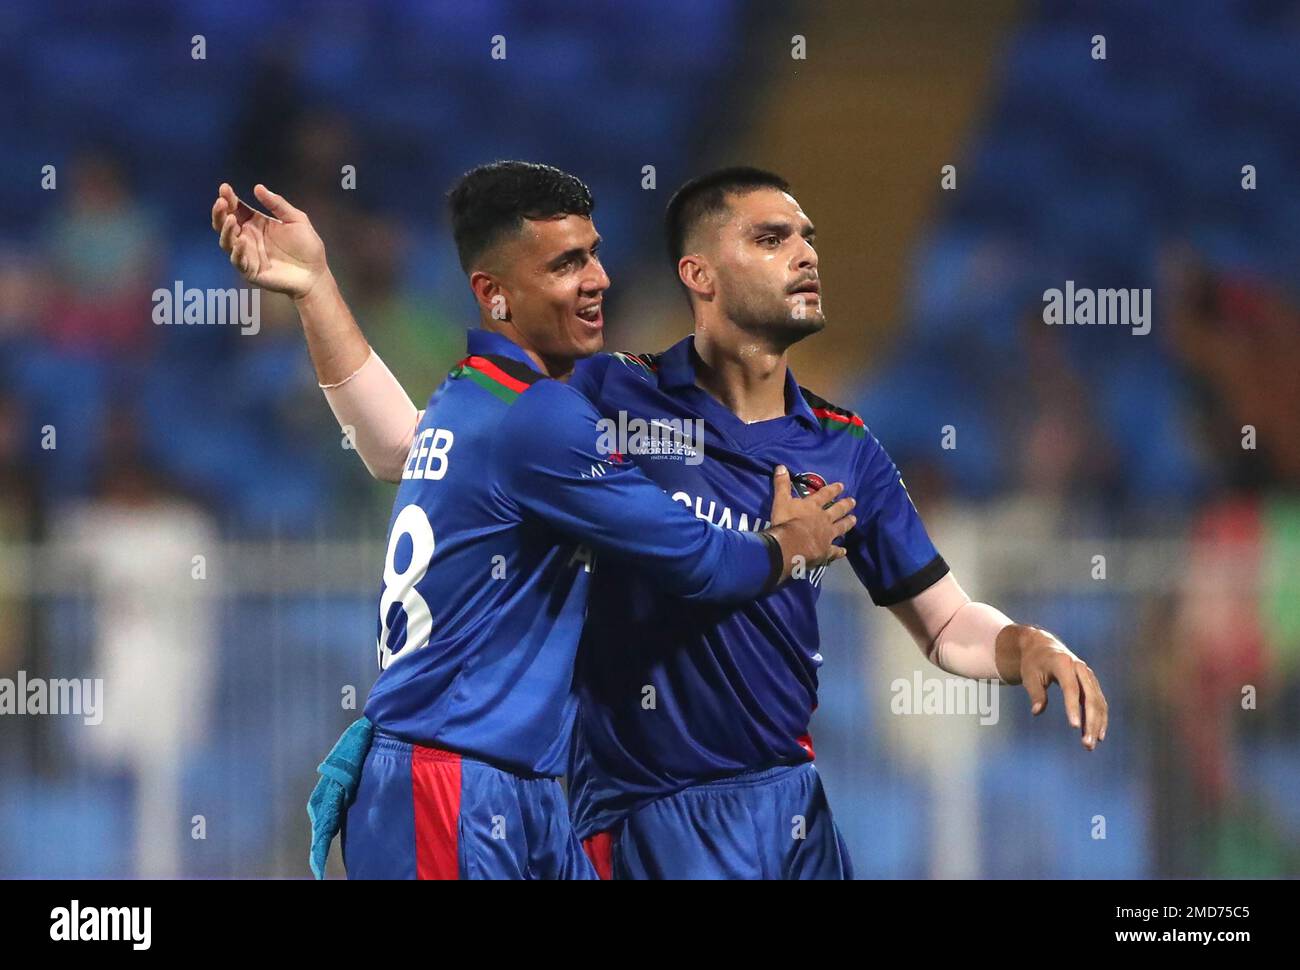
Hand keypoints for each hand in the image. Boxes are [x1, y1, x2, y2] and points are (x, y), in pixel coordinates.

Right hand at [210, 183, 327, 298]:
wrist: (315, 273)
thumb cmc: (307, 247)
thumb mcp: (296, 219)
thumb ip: (277, 204)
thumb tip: (258, 187)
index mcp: (257, 223)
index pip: (237, 208)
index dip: (229, 198)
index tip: (225, 188)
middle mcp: (248, 237)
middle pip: (226, 223)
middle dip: (220, 212)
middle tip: (221, 202)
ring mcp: (247, 254)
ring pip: (227, 241)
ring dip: (225, 230)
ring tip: (230, 218)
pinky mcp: (250, 270)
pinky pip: (238, 260)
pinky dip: (237, 251)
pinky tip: (242, 241)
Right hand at [763, 465, 855, 580]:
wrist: (791, 545)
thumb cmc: (785, 521)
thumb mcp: (781, 500)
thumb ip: (782, 484)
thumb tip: (781, 466)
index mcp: (813, 506)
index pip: (825, 495)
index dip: (833, 489)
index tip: (842, 486)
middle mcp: (824, 519)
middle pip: (837, 510)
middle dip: (845, 505)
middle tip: (853, 501)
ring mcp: (827, 535)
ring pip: (840, 527)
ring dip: (847, 523)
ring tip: (854, 519)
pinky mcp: (826, 550)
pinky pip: (835, 551)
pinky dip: (840, 551)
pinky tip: (844, 551)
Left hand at [1006, 625, 1108, 749]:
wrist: (1043, 646)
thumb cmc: (1033, 662)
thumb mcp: (1029, 676)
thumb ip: (1035, 693)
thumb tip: (1037, 712)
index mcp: (1063, 664)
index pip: (1071, 688)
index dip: (1073, 708)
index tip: (1074, 727)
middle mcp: (1080, 668)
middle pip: (1090, 698)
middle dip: (1090, 722)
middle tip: (1087, 744)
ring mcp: (1088, 675)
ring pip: (1098, 702)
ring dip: (1097, 724)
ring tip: (1090, 744)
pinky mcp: (1092, 683)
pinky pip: (1099, 702)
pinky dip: (1099, 718)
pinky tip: (1097, 734)